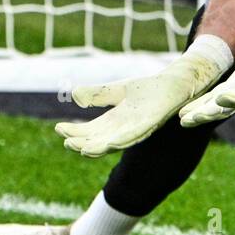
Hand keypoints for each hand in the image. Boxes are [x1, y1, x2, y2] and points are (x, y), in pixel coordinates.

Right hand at [54, 36, 231, 156]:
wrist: (175, 83)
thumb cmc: (149, 89)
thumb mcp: (117, 90)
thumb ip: (98, 94)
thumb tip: (74, 95)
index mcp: (115, 122)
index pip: (91, 131)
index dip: (75, 132)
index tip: (58, 129)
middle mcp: (126, 128)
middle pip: (100, 140)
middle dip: (83, 143)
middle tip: (67, 143)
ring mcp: (139, 127)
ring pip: (116, 142)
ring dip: (99, 148)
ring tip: (83, 150)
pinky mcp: (153, 122)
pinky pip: (137, 134)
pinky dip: (123, 139)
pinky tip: (111, 143)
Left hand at [179, 0, 234, 126]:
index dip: (234, 99)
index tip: (220, 99)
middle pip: (226, 108)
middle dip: (209, 113)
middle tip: (193, 118)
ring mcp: (233, 96)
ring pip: (214, 109)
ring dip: (199, 115)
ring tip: (183, 121)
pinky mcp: (225, 92)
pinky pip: (209, 102)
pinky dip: (197, 107)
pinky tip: (183, 113)